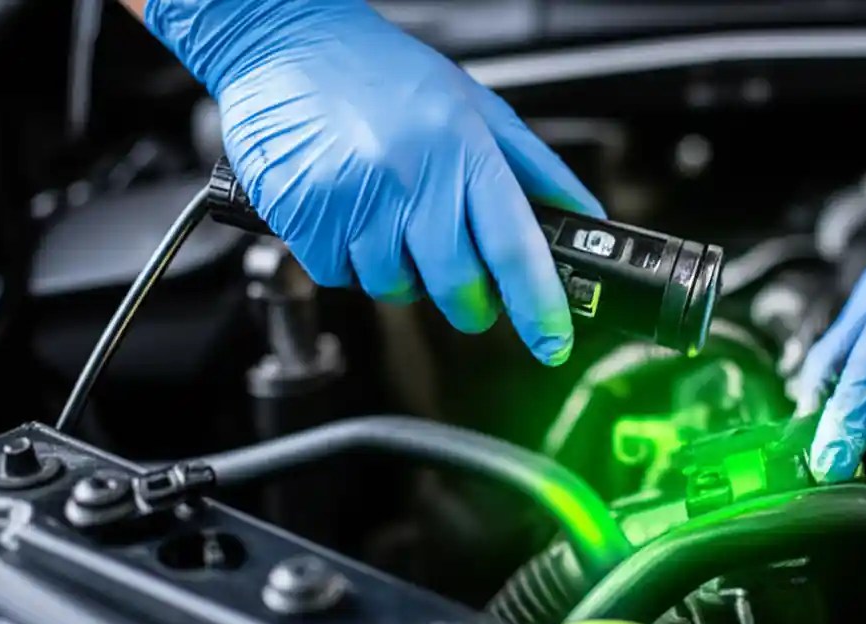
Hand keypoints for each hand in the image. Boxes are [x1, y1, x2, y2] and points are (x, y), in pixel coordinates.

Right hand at [145, 0, 603, 364]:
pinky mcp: (307, 220)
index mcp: (463, 146)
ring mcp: (356, 201)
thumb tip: (582, 218)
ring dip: (402, 271)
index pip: (515, 247)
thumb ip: (533, 167)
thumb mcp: (474, 105)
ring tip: (389, 214)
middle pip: (459, 286)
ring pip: (396, 287)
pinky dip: (350, 260)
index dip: (539, 305)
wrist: (283, 41)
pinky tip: (349, 212)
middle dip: (469, 300)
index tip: (552, 341)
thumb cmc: (379, 71)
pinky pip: (343, 276)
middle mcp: (412, 176)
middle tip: (463, 279)